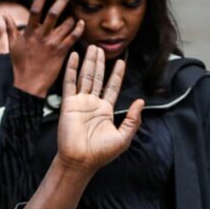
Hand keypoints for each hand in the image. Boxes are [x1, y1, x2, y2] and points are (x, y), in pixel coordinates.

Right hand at [7, 0, 83, 97]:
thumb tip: (5, 14)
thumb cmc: (20, 65)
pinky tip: (81, 23)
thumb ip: (11, 28)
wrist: (29, 85)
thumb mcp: (12, 46)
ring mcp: (53, 44)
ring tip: (73, 15)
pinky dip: (78, 28)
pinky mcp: (61, 53)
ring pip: (66, 24)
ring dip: (71, 17)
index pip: (35, 9)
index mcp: (29, 32)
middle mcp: (42, 36)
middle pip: (53, 13)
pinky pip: (73, 37)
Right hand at [55, 47, 143, 174]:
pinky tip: (74, 57)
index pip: (112, 87)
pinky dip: (71, 69)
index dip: (117, 75)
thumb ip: (132, 119)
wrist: (81, 160)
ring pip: (85, 77)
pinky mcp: (69, 104)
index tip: (121, 61)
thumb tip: (140, 101)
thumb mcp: (123, 137)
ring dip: (89, 62)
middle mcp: (93, 104)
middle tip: (101, 48)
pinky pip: (70, 83)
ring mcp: (80, 103)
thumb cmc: (101, 153)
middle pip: (98, 78)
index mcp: (106, 111)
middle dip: (100, 63)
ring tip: (92, 47)